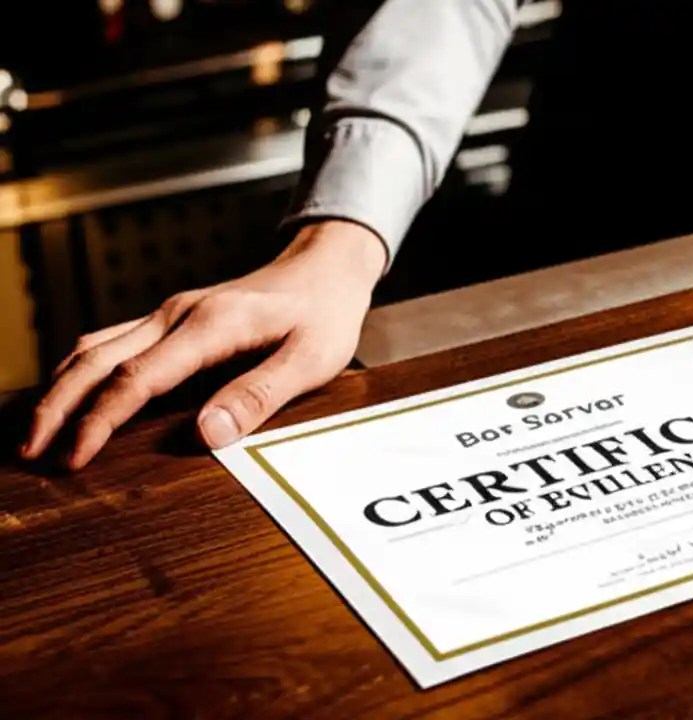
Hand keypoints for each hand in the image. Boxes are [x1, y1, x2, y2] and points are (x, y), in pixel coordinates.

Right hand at [21, 220, 386, 468]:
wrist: (324, 269)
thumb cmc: (323, 316)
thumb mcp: (312, 360)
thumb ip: (259, 395)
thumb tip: (205, 435)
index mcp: (211, 325)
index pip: (138, 378)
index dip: (99, 420)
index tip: (72, 457)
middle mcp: (178, 315)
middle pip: (96, 360)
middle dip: (56, 406)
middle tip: (27, 451)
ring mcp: (170, 315)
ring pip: (95, 349)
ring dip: (60, 389)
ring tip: (34, 433)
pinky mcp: (171, 321)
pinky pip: (112, 344)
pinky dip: (80, 372)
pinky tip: (68, 398)